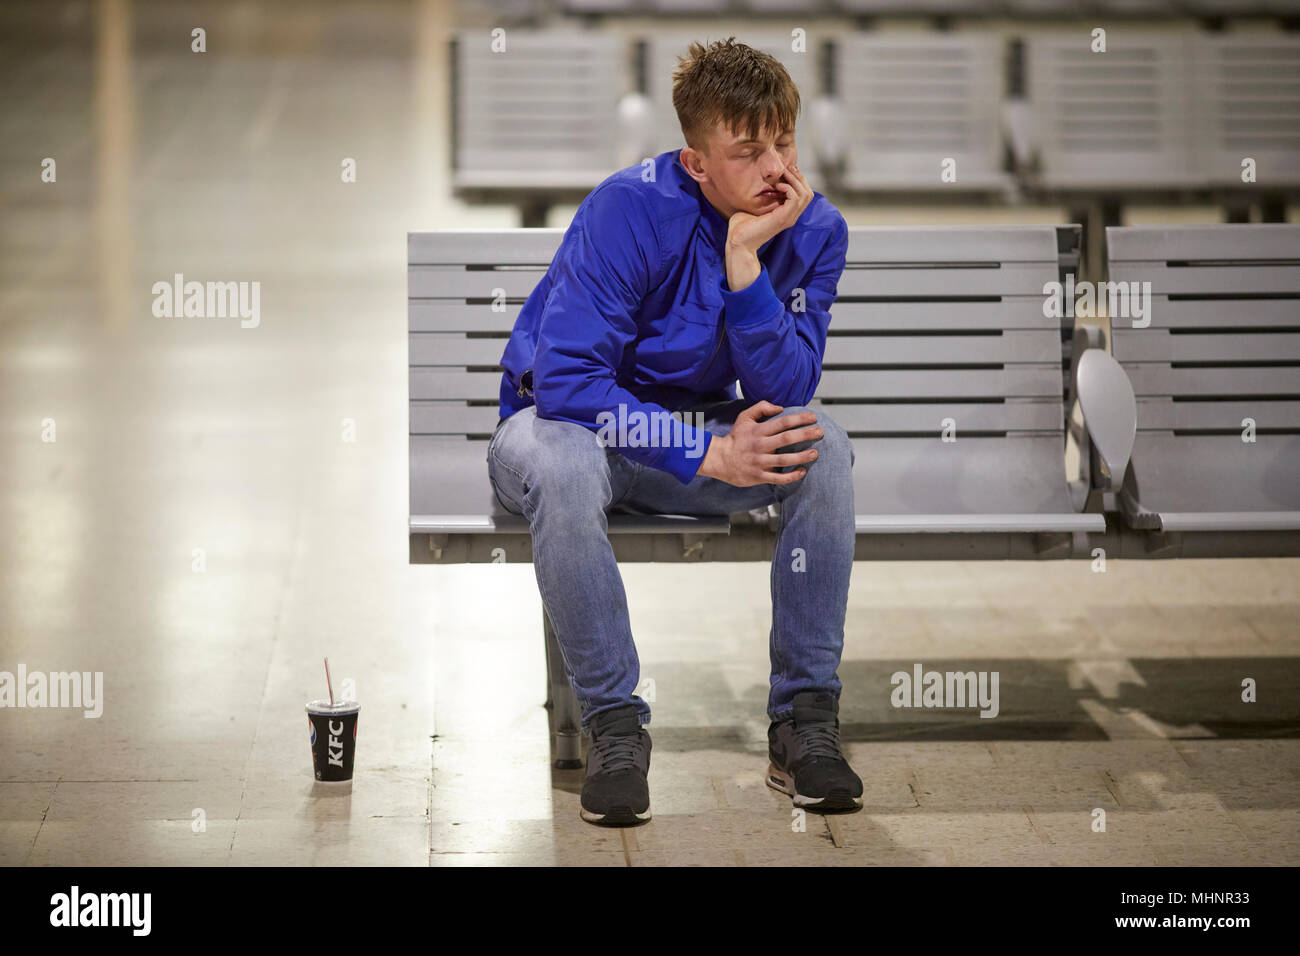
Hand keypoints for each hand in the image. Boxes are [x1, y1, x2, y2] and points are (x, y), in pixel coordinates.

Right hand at [697, 400, 822, 487]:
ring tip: (815, 453)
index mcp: (758, 431)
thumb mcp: (744, 418)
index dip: (799, 419)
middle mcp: (760, 445)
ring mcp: (760, 462)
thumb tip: (780, 407)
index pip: (782, 422)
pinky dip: (791, 476)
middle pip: (787, 438)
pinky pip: (778, 477)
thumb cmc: (735, 438)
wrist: (719, 459)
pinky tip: (802, 471)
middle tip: (820, 432)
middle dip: (806, 434)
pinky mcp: (759, 476)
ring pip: (785, 459)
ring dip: (802, 456)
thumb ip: (761, 408)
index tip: (813, 417)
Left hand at [726, 163, 813, 254]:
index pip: (804, 195)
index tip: (786, 170)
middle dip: (799, 178)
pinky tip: (777, 185)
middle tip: (786, 168)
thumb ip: (761, 196)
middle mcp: (790, 216)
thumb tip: (760, 182)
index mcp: (786, 214)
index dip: (798, 180)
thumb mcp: (754, 207)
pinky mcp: (782, 218)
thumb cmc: (742, 226)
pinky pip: (795, 198)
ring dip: (795, 180)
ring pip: (805, 195)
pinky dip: (788, 188)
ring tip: (782, 175)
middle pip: (808, 193)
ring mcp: (788, 218)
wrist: (738, 241)